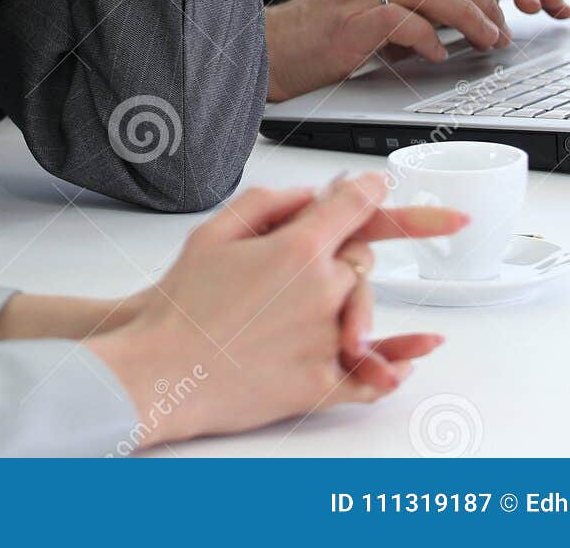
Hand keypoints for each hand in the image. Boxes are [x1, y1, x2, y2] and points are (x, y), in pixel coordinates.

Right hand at [84, 173, 464, 445]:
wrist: (165, 370)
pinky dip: (391, 368)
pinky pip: (373, 376)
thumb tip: (307, 196)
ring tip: (345, 315)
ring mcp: (326, 342)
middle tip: (314, 263)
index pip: (353, 206)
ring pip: (364, 312)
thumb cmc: (182, 306)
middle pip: (360, 260)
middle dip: (343, 254)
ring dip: (356, 306)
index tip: (379, 184)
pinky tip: (404, 364)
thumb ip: (265, 203)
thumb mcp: (212, 232)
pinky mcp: (322, 386)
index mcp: (296, 249)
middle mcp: (321, 292)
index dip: (370, 188)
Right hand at [265, 0, 512, 102]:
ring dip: (469, 16)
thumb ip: (415, 6)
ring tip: (486, 42)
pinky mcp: (350, 21)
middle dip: (486, 2)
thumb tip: (469, 22)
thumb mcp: (377, 9)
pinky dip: (428, 38)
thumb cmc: (326, 37)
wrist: (273, 49)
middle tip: (501, 34)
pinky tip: (437, 55)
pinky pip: (400, 20)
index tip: (502, 9)